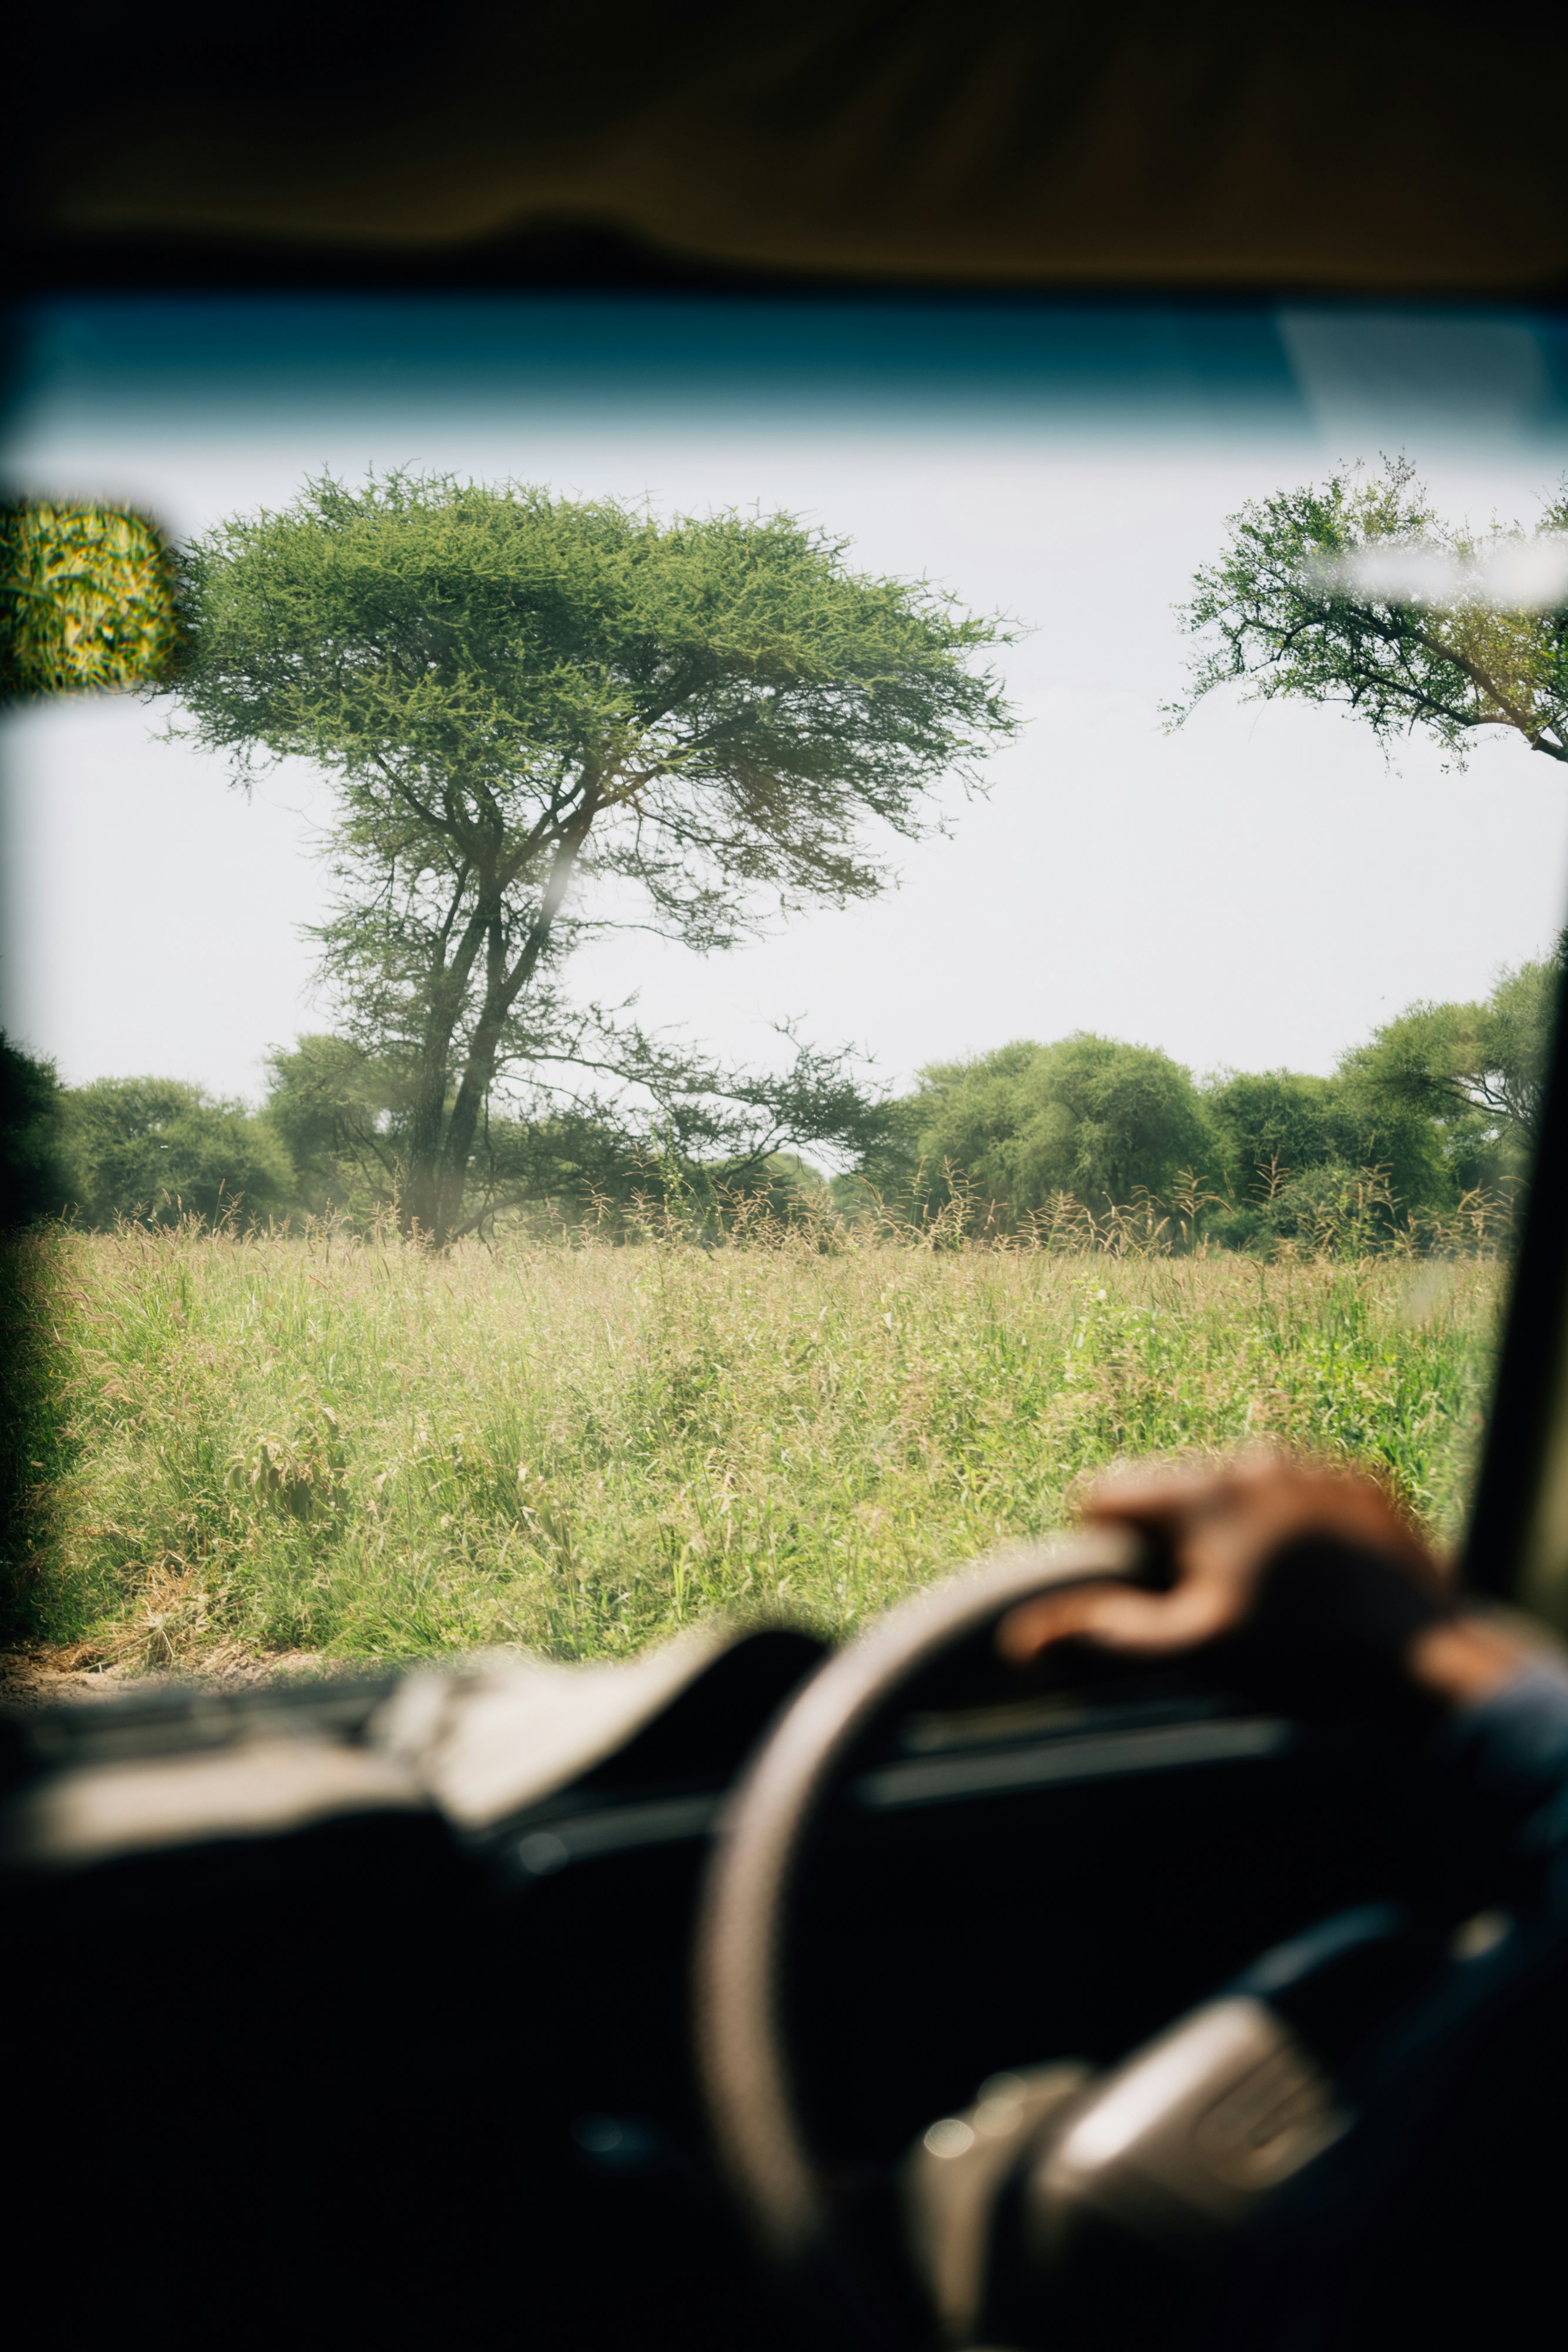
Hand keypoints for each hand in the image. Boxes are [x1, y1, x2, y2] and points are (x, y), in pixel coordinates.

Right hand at [996, 1456, 1524, 1716]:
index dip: (1096, 1536)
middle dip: (1168, 1533)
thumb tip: (1018, 1639)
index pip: (1109, 1491)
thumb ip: (1104, 1637)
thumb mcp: (1193, 1654)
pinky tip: (1309, 1579)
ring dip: (1231, 1524)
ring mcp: (1313, 1468)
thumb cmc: (1301, 1659)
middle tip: (1194, 1599)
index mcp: (1200, 1496)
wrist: (1428, 1660)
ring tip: (1257, 1593)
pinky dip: (1291, 1524)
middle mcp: (1252, 1462)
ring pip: (1240, 1484)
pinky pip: (1302, 1493)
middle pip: (1175, 1486)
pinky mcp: (1362, 1485)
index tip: (1115, 1580)